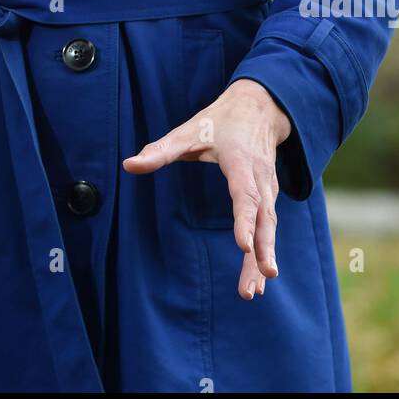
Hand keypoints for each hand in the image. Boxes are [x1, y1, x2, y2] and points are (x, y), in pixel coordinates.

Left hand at [122, 79, 291, 298]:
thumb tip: (128, 165)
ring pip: (269, 227)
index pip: (245, 194)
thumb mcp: (189, 130)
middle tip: (262, 279)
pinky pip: (269, 227)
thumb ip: (160, 151)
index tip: (244, 246)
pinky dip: (265, 252)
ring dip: (264, 258)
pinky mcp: (270, 196)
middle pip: (264, 218)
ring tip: (255, 291)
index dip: (245, 220)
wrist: (260, 107)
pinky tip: (259, 278)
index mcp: (241, 162)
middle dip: (263, 250)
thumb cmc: (221, 121)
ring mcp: (269, 188)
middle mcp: (261, 178)